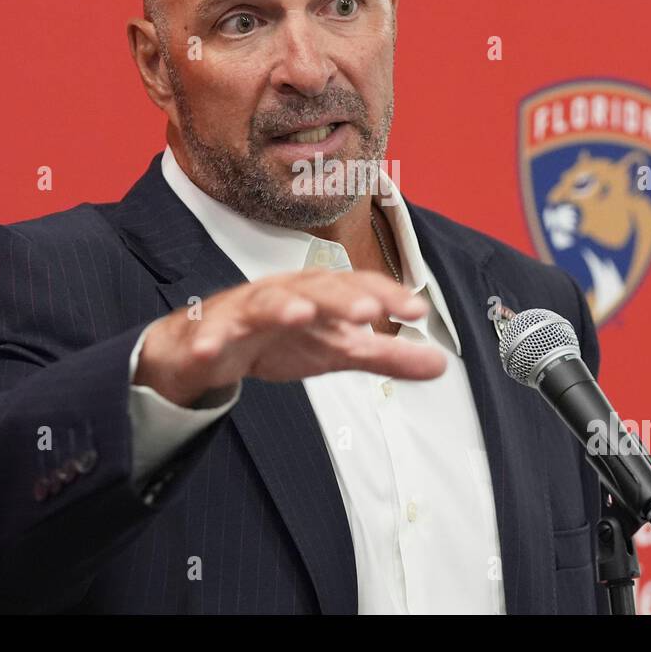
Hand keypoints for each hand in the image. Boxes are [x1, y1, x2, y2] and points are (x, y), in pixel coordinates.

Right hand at [136, 270, 447, 406]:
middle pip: (314, 289)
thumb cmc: (278, 340)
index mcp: (319, 294)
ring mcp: (245, 311)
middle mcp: (285, 293)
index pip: (357, 287)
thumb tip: (441, 364)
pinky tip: (210, 348)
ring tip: (300, 315)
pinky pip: (210, 334)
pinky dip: (209, 339)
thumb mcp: (337, 350)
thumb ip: (385, 357)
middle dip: (339, 297)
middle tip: (366, 312)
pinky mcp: (210, 331)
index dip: (385, 295)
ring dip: (280, 307)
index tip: (416, 309)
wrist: (209, 347)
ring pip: (263, 303)